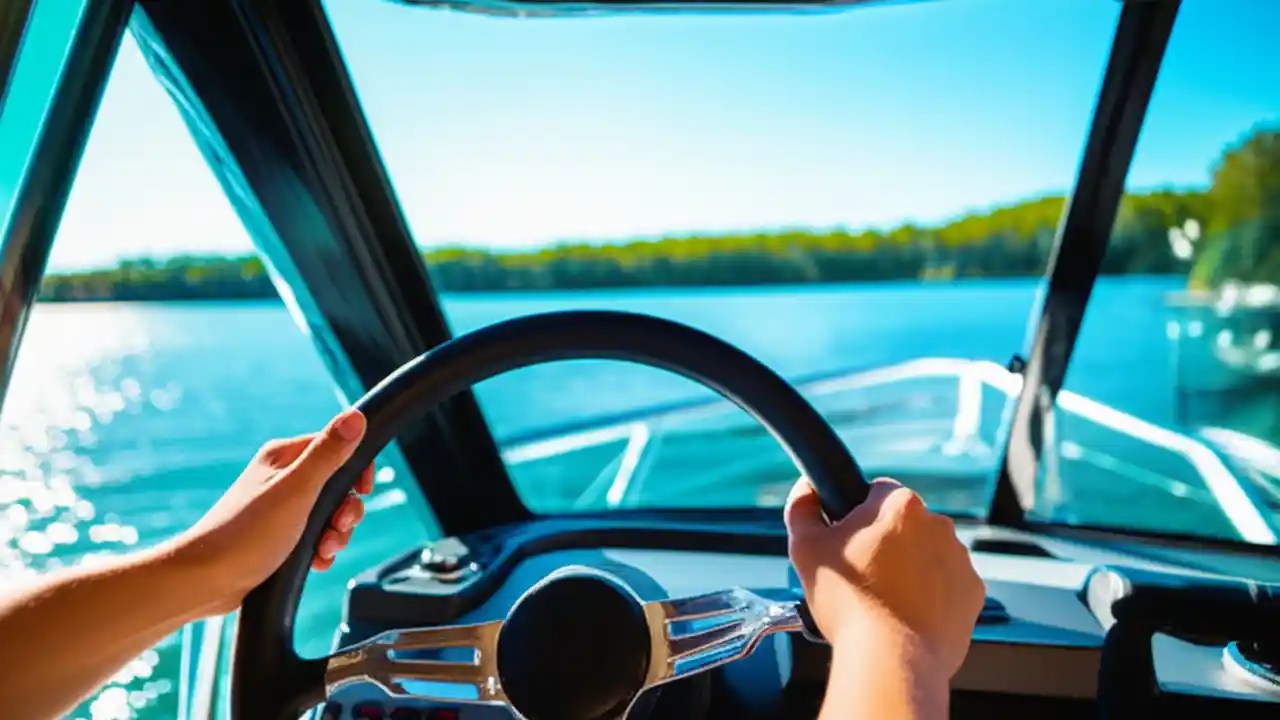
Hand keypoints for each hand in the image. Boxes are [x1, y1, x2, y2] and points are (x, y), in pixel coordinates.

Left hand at [179, 409, 373, 611]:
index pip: (337, 447)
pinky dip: (321, 550)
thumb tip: (356, 416)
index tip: (362, 491)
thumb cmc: (246, 534)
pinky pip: (315, 537)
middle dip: (347, 510)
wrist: (205, 579)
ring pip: (329, 514)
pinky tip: (316, 562)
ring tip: (324, 549)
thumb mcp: (297, 489)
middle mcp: (283, 478)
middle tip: (339, 527)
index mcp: (285, 458)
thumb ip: (329, 454)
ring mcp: (280, 508)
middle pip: (338, 484)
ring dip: (336, 534)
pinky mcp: (279, 536)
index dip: (357, 469)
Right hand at [785, 476, 983, 676]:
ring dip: (910, 568)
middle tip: (862, 575)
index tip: (848, 541)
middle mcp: (938, 525)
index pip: (876, 492)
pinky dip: (931, 596)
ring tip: (884, 601)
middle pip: (905, 524)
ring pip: (927, 555)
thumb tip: (807, 489)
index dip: (857, 515)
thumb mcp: (806, 548)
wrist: (891, 659)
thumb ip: (802, 508)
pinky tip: (906, 614)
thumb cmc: (849, 604)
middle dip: (886, 543)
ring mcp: (960, 560)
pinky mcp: (972, 594)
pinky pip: (948, 586)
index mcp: (900, 505)